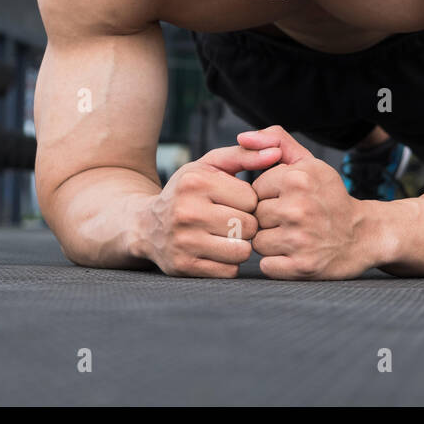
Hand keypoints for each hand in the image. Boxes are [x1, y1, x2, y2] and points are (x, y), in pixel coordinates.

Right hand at [138, 143, 280, 277]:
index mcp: (195, 182)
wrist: (146, 226)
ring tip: (226, 236)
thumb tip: (277, 153)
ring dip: (240, 245)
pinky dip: (228, 263)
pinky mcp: (184, 266)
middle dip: (247, 224)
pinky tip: (215, 251)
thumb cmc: (187, 191)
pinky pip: (229, 271)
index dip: (248, 201)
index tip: (233, 201)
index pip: (251, 198)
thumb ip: (245, 155)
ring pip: (242, 251)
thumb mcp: (210, 166)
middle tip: (231, 220)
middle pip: (249, 225)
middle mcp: (187, 211)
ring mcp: (184, 241)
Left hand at [238, 126, 376, 279]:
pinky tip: (295, 254)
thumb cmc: (329, 196)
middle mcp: (298, 208)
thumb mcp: (309, 162)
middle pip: (256, 216)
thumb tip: (241, 137)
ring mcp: (300, 240)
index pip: (254, 190)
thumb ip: (276, 141)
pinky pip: (266, 265)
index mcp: (297, 179)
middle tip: (294, 220)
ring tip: (294, 236)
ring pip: (258, 242)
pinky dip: (277, 263)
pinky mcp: (301, 267)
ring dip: (271, 242)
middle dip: (269, 219)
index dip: (269, 196)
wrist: (363, 234)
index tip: (289, 199)